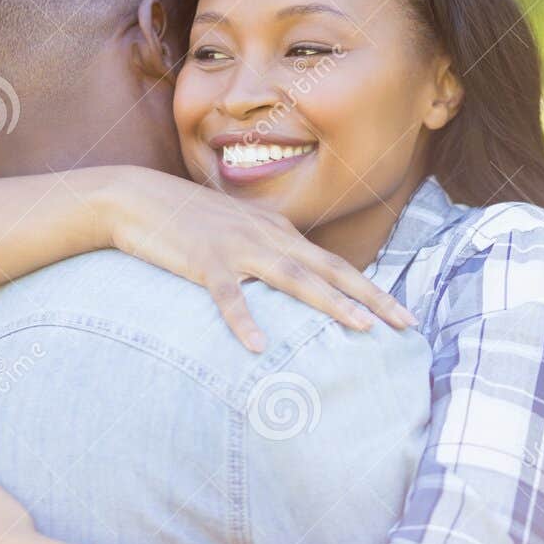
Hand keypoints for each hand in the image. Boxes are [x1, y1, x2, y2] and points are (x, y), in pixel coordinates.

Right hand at [94, 166, 414, 349]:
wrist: (138, 197)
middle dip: (372, 298)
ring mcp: (238, 247)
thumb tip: (300, 283)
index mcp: (281, 233)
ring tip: (360, 328)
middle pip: (331, 270)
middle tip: (406, 324)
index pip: (338, 265)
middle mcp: (269, 237)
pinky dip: (244, 320)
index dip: (374, 290)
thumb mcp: (242, 233)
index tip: (404, 316)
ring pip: (293, 277)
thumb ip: (272, 254)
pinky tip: (258, 347)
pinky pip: (228, 295)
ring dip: (329, 302)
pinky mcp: (204, 261)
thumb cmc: (191, 222)